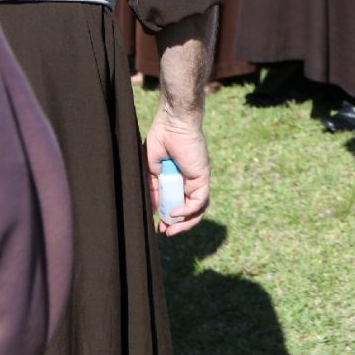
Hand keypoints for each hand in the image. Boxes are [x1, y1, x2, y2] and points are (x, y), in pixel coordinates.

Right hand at [145, 113, 210, 235]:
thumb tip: (152, 208)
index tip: (158, 226)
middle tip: (165, 232)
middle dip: (178, 224)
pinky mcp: (202, 177)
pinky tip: (174, 214)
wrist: (172, 122)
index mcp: (178, 179)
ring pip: (198, 209)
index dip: (169, 217)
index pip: (178, 203)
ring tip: (171, 229)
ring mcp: (198, 180)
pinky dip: (188, 210)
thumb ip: (153, 188)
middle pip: (190, 210)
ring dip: (185, 222)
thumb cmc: (161, 139)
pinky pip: (199, 200)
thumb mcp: (152, 168)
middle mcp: (190, 181)